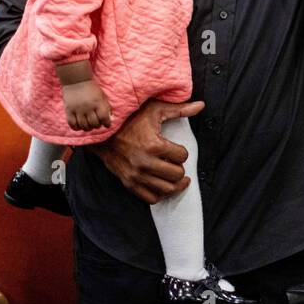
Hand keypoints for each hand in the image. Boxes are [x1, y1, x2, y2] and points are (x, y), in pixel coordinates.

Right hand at [62, 79, 112, 130]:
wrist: (76, 80)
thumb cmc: (92, 89)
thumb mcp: (102, 96)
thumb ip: (107, 107)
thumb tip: (110, 120)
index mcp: (98, 102)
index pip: (104, 118)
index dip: (107, 124)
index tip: (107, 124)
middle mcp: (88, 107)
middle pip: (94, 123)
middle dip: (97, 126)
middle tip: (97, 124)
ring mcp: (77, 109)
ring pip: (84, 125)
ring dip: (88, 128)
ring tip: (89, 125)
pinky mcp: (68, 110)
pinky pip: (72, 124)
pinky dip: (77, 128)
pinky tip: (79, 126)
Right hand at [88, 99, 204, 203]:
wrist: (102, 133)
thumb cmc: (130, 119)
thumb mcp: (155, 110)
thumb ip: (179, 109)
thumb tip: (201, 105)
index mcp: (153, 145)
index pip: (182, 156)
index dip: (183, 153)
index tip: (177, 151)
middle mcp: (145, 162)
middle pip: (177, 175)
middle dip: (180, 169)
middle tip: (177, 164)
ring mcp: (136, 175)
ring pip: (167, 189)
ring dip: (175, 184)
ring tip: (176, 177)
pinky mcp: (129, 183)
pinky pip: (151, 198)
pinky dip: (160, 194)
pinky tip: (162, 184)